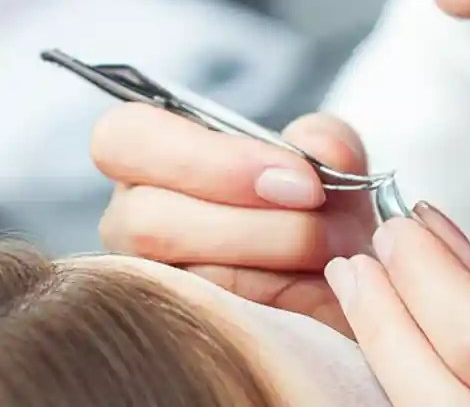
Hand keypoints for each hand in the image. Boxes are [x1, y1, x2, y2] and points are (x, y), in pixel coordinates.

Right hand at [91, 103, 372, 334]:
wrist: (346, 270)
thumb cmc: (320, 203)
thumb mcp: (333, 157)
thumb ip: (326, 141)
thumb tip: (314, 153)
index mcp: (152, 154)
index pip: (123, 139)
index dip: (213, 161)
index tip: (300, 181)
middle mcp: (132, 219)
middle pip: (150, 222)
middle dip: (257, 227)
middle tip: (329, 227)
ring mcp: (149, 283)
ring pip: (190, 280)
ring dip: (277, 267)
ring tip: (335, 253)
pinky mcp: (184, 331)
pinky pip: (221, 326)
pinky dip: (284, 305)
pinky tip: (319, 288)